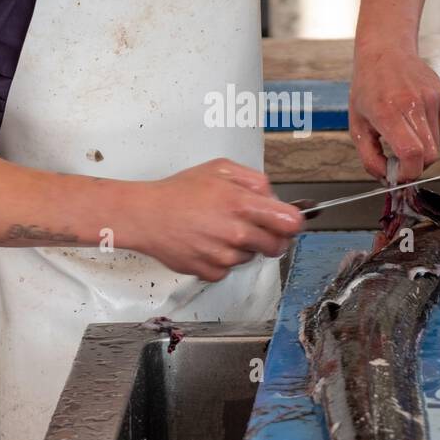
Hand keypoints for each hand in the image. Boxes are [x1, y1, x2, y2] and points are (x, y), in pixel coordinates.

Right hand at [134, 158, 303, 281]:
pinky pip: (229, 270)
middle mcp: (237, 233)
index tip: (289, 222)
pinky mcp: (210, 271)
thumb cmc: (178, 192)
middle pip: (277, 245)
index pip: (290, 223)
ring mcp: (224, 256)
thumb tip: (273, 197)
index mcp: (243, 204)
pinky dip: (222, 260)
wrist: (146, 215)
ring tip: (219, 230)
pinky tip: (207, 244)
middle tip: (253, 226)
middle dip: (271, 236)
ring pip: (251, 257)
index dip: (293, 222)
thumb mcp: (220, 169)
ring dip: (243, 247)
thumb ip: (254, 180)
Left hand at [349, 44, 439, 181]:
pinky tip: (413, 120)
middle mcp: (413, 104)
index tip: (399, 174)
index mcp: (388, 111)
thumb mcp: (357, 125)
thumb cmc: (368, 86)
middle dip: (417, 166)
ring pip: (437, 144)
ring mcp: (431, 99)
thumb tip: (387, 179)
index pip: (412, 153)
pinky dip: (428, 133)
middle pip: (430, 155)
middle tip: (401, 161)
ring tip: (404, 134)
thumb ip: (369, 157)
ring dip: (422, 149)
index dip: (409, 172)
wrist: (385, 51)